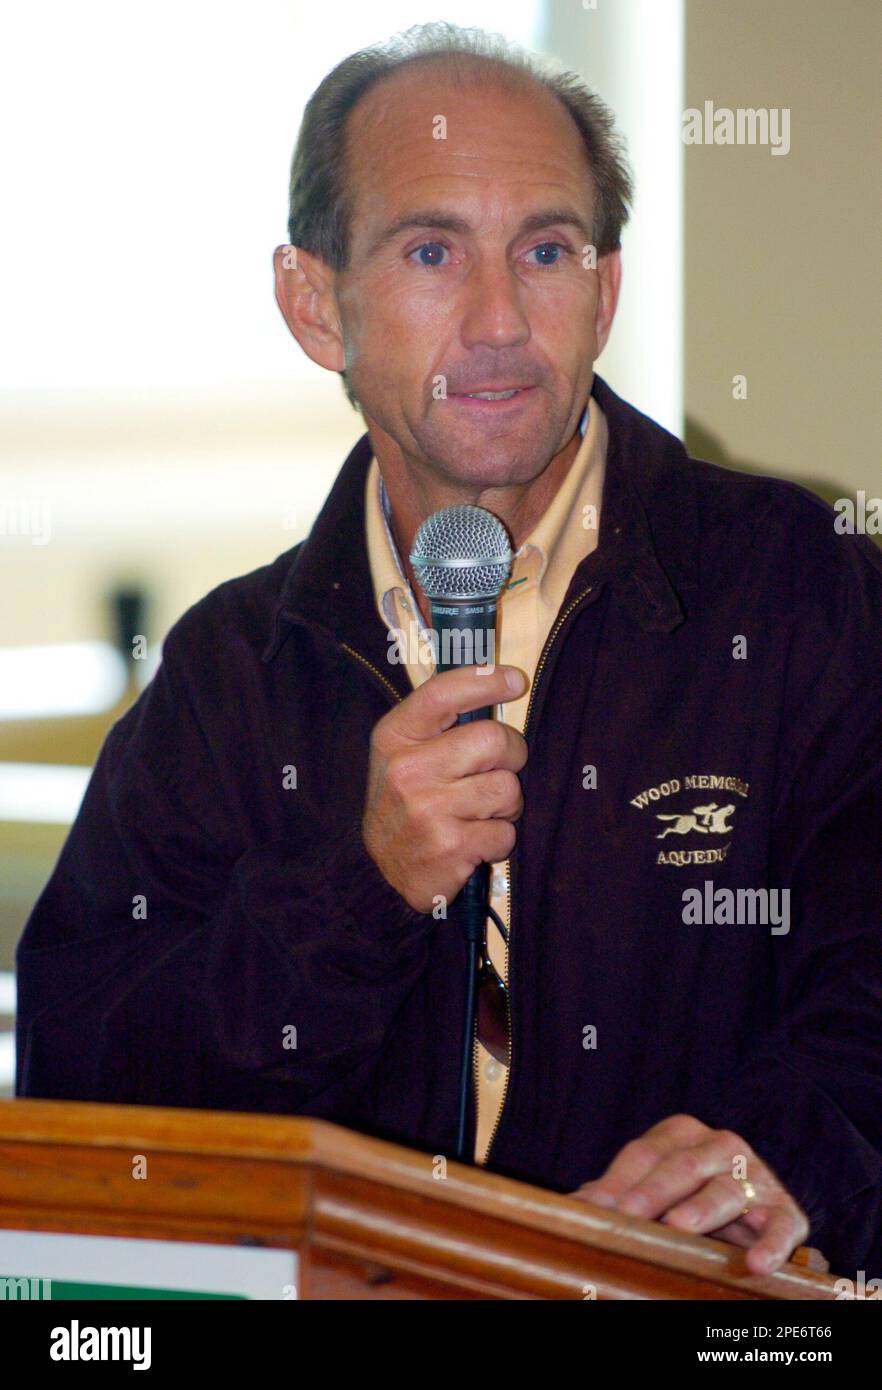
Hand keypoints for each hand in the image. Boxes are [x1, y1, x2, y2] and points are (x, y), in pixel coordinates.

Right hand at [362, 663, 528, 913]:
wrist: (381, 873)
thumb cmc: (404, 804)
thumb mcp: (403, 754)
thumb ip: (441, 722)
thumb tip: (502, 681)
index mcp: (394, 738)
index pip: (443, 694)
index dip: (485, 681)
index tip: (514, 680)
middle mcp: (407, 770)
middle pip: (494, 740)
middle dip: (510, 757)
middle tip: (494, 772)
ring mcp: (428, 810)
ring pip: (508, 788)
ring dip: (505, 805)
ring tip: (478, 813)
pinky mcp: (450, 847)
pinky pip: (506, 832)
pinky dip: (498, 839)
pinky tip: (473, 842)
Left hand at [571, 1114, 809, 1274]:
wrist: (758, 1207)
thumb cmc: (689, 1195)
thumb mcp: (652, 1188)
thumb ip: (615, 1195)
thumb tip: (571, 1208)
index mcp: (682, 1133)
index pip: (644, 1155)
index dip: (619, 1183)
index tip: (597, 1210)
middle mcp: (721, 1146)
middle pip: (680, 1166)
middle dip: (652, 1193)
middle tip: (628, 1218)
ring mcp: (756, 1177)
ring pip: (726, 1190)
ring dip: (702, 1210)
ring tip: (680, 1227)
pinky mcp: (786, 1213)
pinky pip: (781, 1227)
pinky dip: (771, 1244)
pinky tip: (756, 1263)